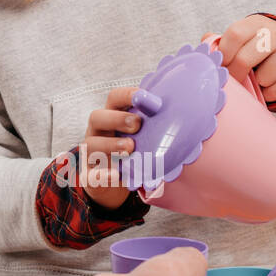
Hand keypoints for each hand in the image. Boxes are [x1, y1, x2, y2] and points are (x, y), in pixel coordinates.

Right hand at [81, 86, 146, 209]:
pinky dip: (104, 174)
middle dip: (117, 118)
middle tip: (137, 124)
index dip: (126, 95)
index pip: (114, 98)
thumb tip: (185, 115)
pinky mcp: (90, 174)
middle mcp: (98, 131)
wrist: (113, 180)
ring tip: (130, 148)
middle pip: (97, 117)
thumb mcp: (143, 135)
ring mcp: (91, 152)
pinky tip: (117, 174)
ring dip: (111, 144)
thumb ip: (154, 125)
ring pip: (91, 144)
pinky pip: (91, 174)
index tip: (143, 97)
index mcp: (112, 116)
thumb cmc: (133, 151)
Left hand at [210, 15, 275, 101]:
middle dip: (235, 74)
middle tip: (233, 80)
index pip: (235, 35)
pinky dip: (270, 93)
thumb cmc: (258, 46)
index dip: (224, 54)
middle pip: (245, 59)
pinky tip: (270, 84)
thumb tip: (204, 41)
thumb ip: (222, 42)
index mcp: (256, 23)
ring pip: (264, 77)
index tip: (221, 65)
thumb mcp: (242, 38)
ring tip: (257, 77)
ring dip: (256, 84)